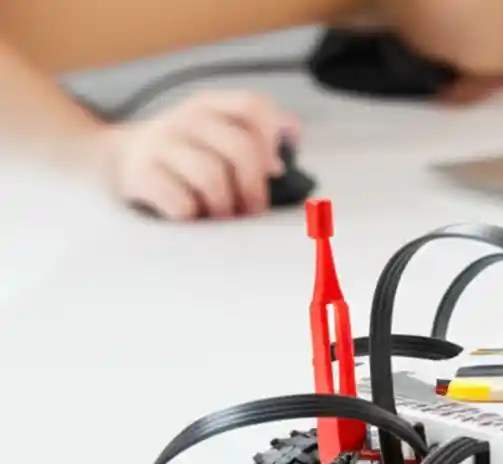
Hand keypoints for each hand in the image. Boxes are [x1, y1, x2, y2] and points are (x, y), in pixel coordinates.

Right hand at [95, 90, 299, 219]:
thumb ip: (253, 133)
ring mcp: (158, 145)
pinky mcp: (138, 175)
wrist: (109, 160)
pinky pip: (181, 202)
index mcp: (208, 106)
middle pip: (239, 147)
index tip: (277, 168)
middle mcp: (183, 119)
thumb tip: (293, 135)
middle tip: (253, 210)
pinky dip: (193, 216)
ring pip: (212, 176)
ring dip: (225, 206)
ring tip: (223, 218)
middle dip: (255, 186)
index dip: (272, 135)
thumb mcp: (213, 134)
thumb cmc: (181, 157)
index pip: (252, 105)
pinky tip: (191, 217)